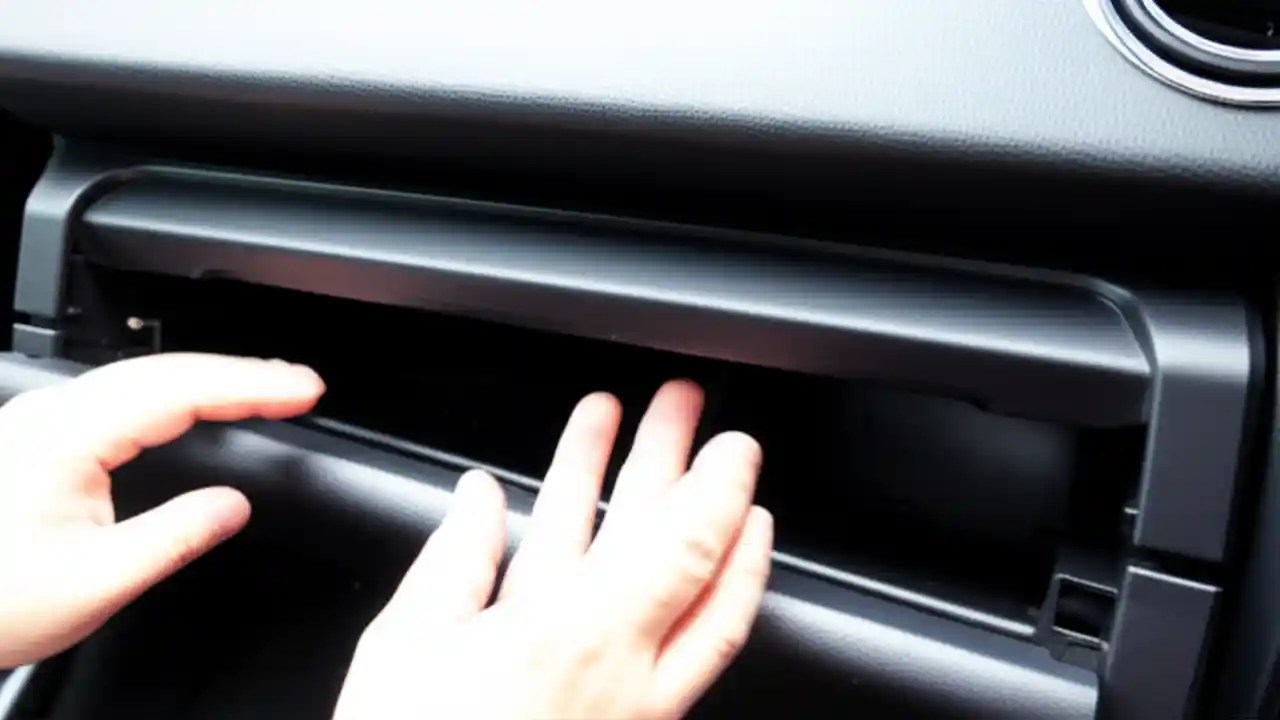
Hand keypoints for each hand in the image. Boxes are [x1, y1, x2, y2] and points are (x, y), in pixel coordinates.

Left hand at [0, 353, 324, 668]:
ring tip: (265, 387)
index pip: (178, 391)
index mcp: (65, 439)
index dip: (249, 385)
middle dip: (240, 372)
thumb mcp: (95, 583)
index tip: (303, 389)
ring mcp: (43, 419)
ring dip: (209, 378)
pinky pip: (122, 394)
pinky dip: (176, 392)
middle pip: (163, 369)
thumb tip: (234, 506)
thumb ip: (175, 537)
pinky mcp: (43, 433)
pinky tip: (198, 401)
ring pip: (143, 376)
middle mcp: (51, 415)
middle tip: (301, 385)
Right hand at [335, 380, 773, 719]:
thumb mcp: (406, 648)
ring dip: (710, 531)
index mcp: (567, 637)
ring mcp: (636, 706)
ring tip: (705, 466)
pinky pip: (687, 655)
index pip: (682, 544)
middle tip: (691, 413)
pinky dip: (697, 598)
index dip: (714, 483)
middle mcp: (621, 673)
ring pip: (702, 608)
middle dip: (696, 472)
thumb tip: (477, 499)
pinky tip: (678, 561)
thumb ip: (454, 561)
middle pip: (691, 557)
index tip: (724, 437)